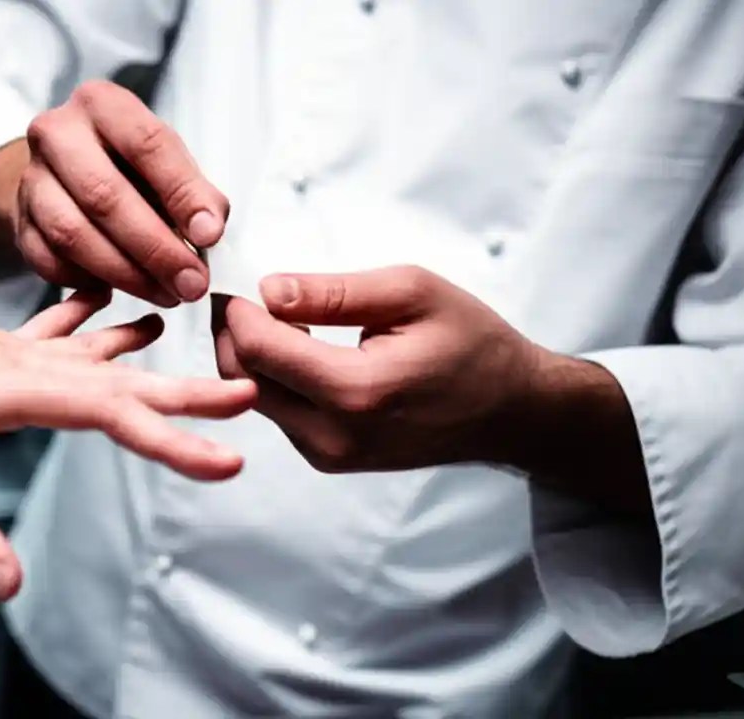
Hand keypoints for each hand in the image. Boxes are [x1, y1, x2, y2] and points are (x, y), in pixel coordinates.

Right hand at [0, 81, 229, 305]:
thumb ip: (195, 193)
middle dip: (155, 248)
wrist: (66, 174)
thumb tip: (206, 233)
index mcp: (103, 104)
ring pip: (73, 235)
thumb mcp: (169, 164)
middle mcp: (57, 133)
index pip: (147, 145)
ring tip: (165, 293)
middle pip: (104, 195)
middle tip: (191, 282)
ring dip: (126, 273)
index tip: (210, 236)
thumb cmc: (129, 168)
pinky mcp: (19, 223)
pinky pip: (51, 262)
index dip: (182, 194)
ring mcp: (31, 179)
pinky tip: (121, 288)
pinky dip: (89, 281)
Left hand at [0, 291, 255, 600]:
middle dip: (181, 390)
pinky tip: (113, 310)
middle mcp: (2, 357)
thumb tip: (10, 585)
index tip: (221, 458)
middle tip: (247, 393)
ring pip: (90, 353)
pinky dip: (94, 324)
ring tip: (201, 343)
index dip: (163, 436)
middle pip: (109, 375)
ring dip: (147, 357)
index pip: (95, 409)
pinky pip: (55, 333)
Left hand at [212, 266, 548, 472]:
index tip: (235, 283)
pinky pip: (280, 415)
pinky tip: (300, 351)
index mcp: (357, 390)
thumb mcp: (412, 293)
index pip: (259, 350)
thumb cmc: (471, 343)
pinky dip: (274, 381)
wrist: (510, 410)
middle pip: (242, 381)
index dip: (236, 312)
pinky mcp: (330, 460)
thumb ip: (333, 292)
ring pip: (255, 401)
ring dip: (253, 359)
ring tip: (279, 320)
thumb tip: (268, 290)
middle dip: (233, 336)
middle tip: (244, 298)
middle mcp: (334, 435)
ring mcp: (330, 455)